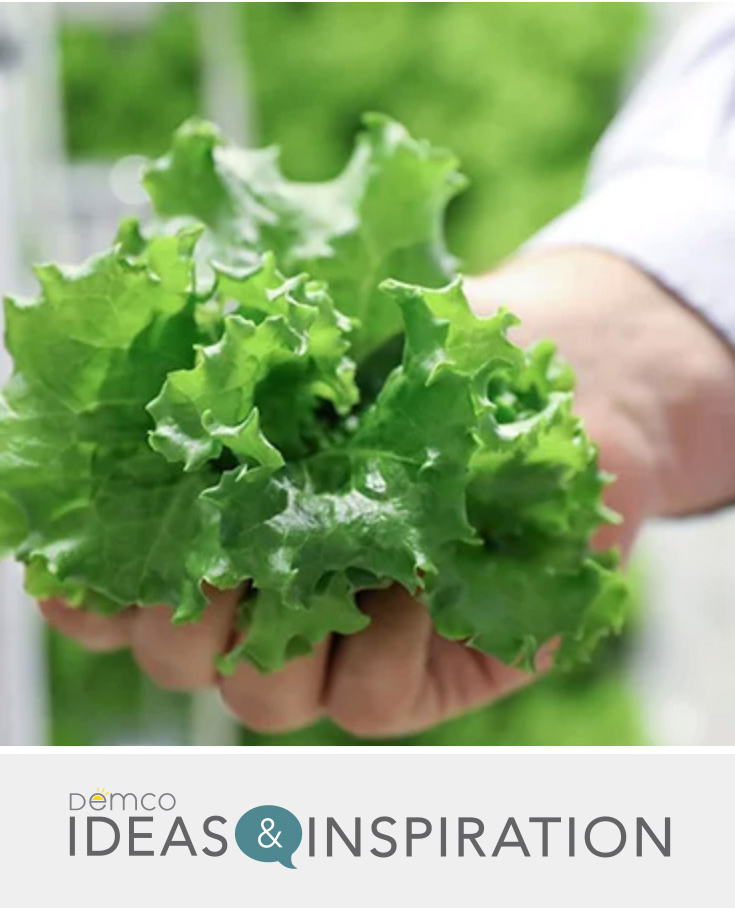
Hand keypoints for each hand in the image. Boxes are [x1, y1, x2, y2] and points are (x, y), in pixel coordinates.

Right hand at [40, 248, 734, 736]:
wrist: (567, 381)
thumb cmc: (433, 345)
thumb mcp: (331, 335)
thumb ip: (239, 365)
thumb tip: (146, 358)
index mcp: (225, 517)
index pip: (115, 582)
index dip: (84, 584)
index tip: (77, 561)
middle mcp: (271, 588)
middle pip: (174, 653)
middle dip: (176, 613)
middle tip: (214, 550)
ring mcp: (344, 638)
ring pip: (261, 698)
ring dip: (272, 638)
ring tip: (318, 559)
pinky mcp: (422, 671)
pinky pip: (371, 702)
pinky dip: (381, 647)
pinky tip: (415, 583)